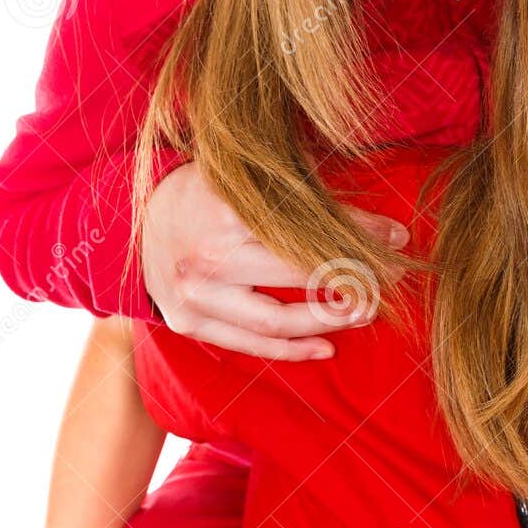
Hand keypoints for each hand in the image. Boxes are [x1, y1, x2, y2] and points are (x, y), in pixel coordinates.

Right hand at [141, 162, 407, 358]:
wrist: (131, 222)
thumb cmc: (202, 190)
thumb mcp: (243, 176)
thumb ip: (298, 193)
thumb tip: (373, 219)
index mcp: (223, 208)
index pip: (306, 227)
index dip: (357, 233)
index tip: (396, 238)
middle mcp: (206, 256)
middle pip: (296, 275)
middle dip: (351, 279)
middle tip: (387, 282)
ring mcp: (195, 295)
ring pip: (275, 320)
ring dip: (327, 321)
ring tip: (363, 312)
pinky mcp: (188, 321)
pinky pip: (249, 344)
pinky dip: (291, 350)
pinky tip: (326, 347)